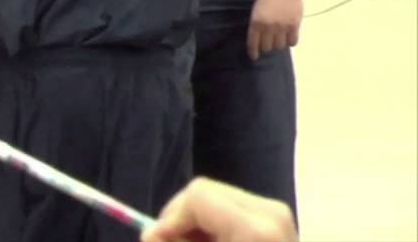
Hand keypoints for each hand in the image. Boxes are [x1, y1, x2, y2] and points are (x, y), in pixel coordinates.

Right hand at [141, 177, 296, 241]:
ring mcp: (277, 215)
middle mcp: (271, 214)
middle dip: (180, 220)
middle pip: (205, 193)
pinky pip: (232, 208)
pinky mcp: (277, 221)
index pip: (197, 196)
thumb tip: (151, 235)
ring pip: (216, 199)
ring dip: (196, 223)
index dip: (170, 219)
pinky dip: (214, 226)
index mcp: (254, 230)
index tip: (157, 241)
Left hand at [247, 0, 303, 60]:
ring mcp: (282, 27)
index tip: (254, 57)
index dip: (253, 52)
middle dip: (266, 47)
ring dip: (278, 45)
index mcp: (256, 22)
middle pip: (267, 47)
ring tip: (278, 39)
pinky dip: (290, 42)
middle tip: (268, 44)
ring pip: (279, 46)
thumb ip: (257, 24)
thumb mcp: (257, 10)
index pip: (253, 42)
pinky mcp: (294, 26)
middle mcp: (269, 26)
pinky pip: (292, 42)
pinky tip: (288, 38)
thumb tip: (258, 39)